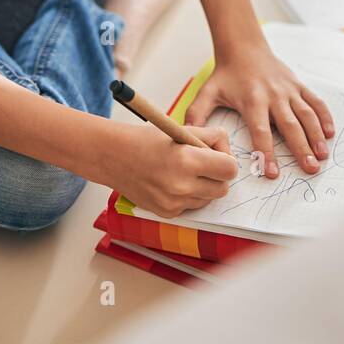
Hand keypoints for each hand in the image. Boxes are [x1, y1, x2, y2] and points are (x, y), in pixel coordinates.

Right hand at [98, 120, 237, 218]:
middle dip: (218, 176)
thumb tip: (228, 151)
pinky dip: (188, 196)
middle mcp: (182, 186)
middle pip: (223, 189)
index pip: (230, 170)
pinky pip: (191, 207)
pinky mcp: (167, 213)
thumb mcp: (181, 130)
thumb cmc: (146, 140)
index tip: (218, 156)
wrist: (113, 157)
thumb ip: (211, 137)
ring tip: (184, 171)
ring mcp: (174, 203)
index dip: (227, 161)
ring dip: (203, 187)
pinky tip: (172, 182)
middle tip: (204, 164)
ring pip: (208, 200)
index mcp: (187, 161)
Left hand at [184, 40, 334, 178]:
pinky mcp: (298, 85)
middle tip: (309, 169)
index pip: (260, 131)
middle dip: (300, 148)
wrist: (244, 46)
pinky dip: (324, 117)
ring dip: (316, 136)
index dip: (266, 153)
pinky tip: (330, 133)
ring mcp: (288, 90)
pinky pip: (314, 102)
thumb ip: (197, 115)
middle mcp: (273, 95)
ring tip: (322, 156)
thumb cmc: (225, 74)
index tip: (272, 172)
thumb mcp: (207, 93)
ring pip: (306, 115)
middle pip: (289, 126)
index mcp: (252, 100)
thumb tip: (187, 139)